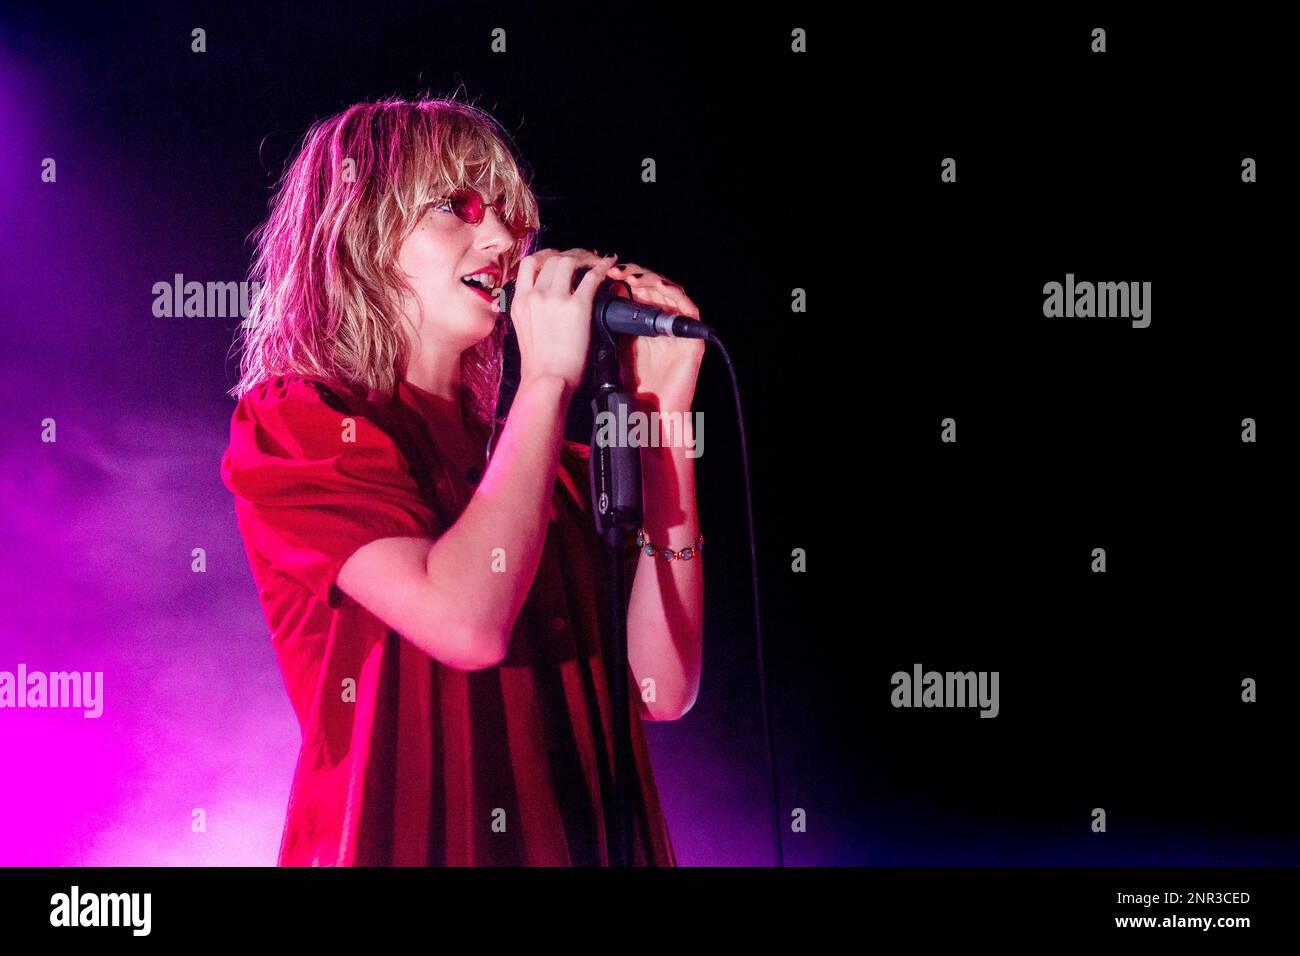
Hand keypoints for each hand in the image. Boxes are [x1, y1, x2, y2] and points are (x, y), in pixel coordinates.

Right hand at [509, 248, 618, 392]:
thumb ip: (530, 310)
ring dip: (584, 258)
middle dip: (569, 255)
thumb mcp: (523, 330)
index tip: (559, 260)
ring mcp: (556, 299)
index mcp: (520, 301)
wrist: (547, 380)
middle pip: (551, 258)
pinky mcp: (578, 307)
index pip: (529, 264)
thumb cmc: (539, 363)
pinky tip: (608, 266)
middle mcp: (535, 295)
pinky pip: (592, 277)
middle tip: (583, 260)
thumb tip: (544, 300)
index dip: (546, 256)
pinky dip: (602, 267)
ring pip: (569, 261)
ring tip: (595, 262)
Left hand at [605, 262, 705, 405]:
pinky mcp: (693, 341)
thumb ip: (612, 321)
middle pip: (654, 287)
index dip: (623, 277)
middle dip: (635, 274)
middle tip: (617, 271)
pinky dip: (674, 295)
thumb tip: (600, 290)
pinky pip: (690, 309)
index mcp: (644, 324)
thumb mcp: (615, 346)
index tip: (604, 272)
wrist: (646, 414)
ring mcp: (678, 332)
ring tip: (633, 278)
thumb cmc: (631, 386)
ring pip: (671, 293)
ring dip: (653, 280)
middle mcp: (662, 324)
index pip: (637, 291)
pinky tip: (657, 287)